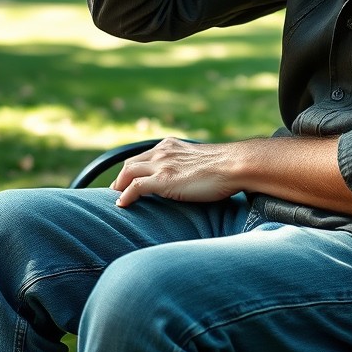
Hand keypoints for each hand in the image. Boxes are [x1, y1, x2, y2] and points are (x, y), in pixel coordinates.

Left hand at [110, 137, 241, 206]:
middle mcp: (163, 152)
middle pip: (131, 163)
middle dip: (121, 178)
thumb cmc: (225, 167)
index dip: (133, 169)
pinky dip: (125, 196)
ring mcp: (162, 165)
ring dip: (119, 186)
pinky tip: (122, 206)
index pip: (143, 156)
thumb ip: (189, 165)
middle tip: (118, 191)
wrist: (234, 165)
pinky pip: (134, 188)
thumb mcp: (201, 160)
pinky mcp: (163, 180)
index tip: (128, 181)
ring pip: (128, 172)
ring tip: (117, 199)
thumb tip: (191, 178)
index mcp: (172, 145)